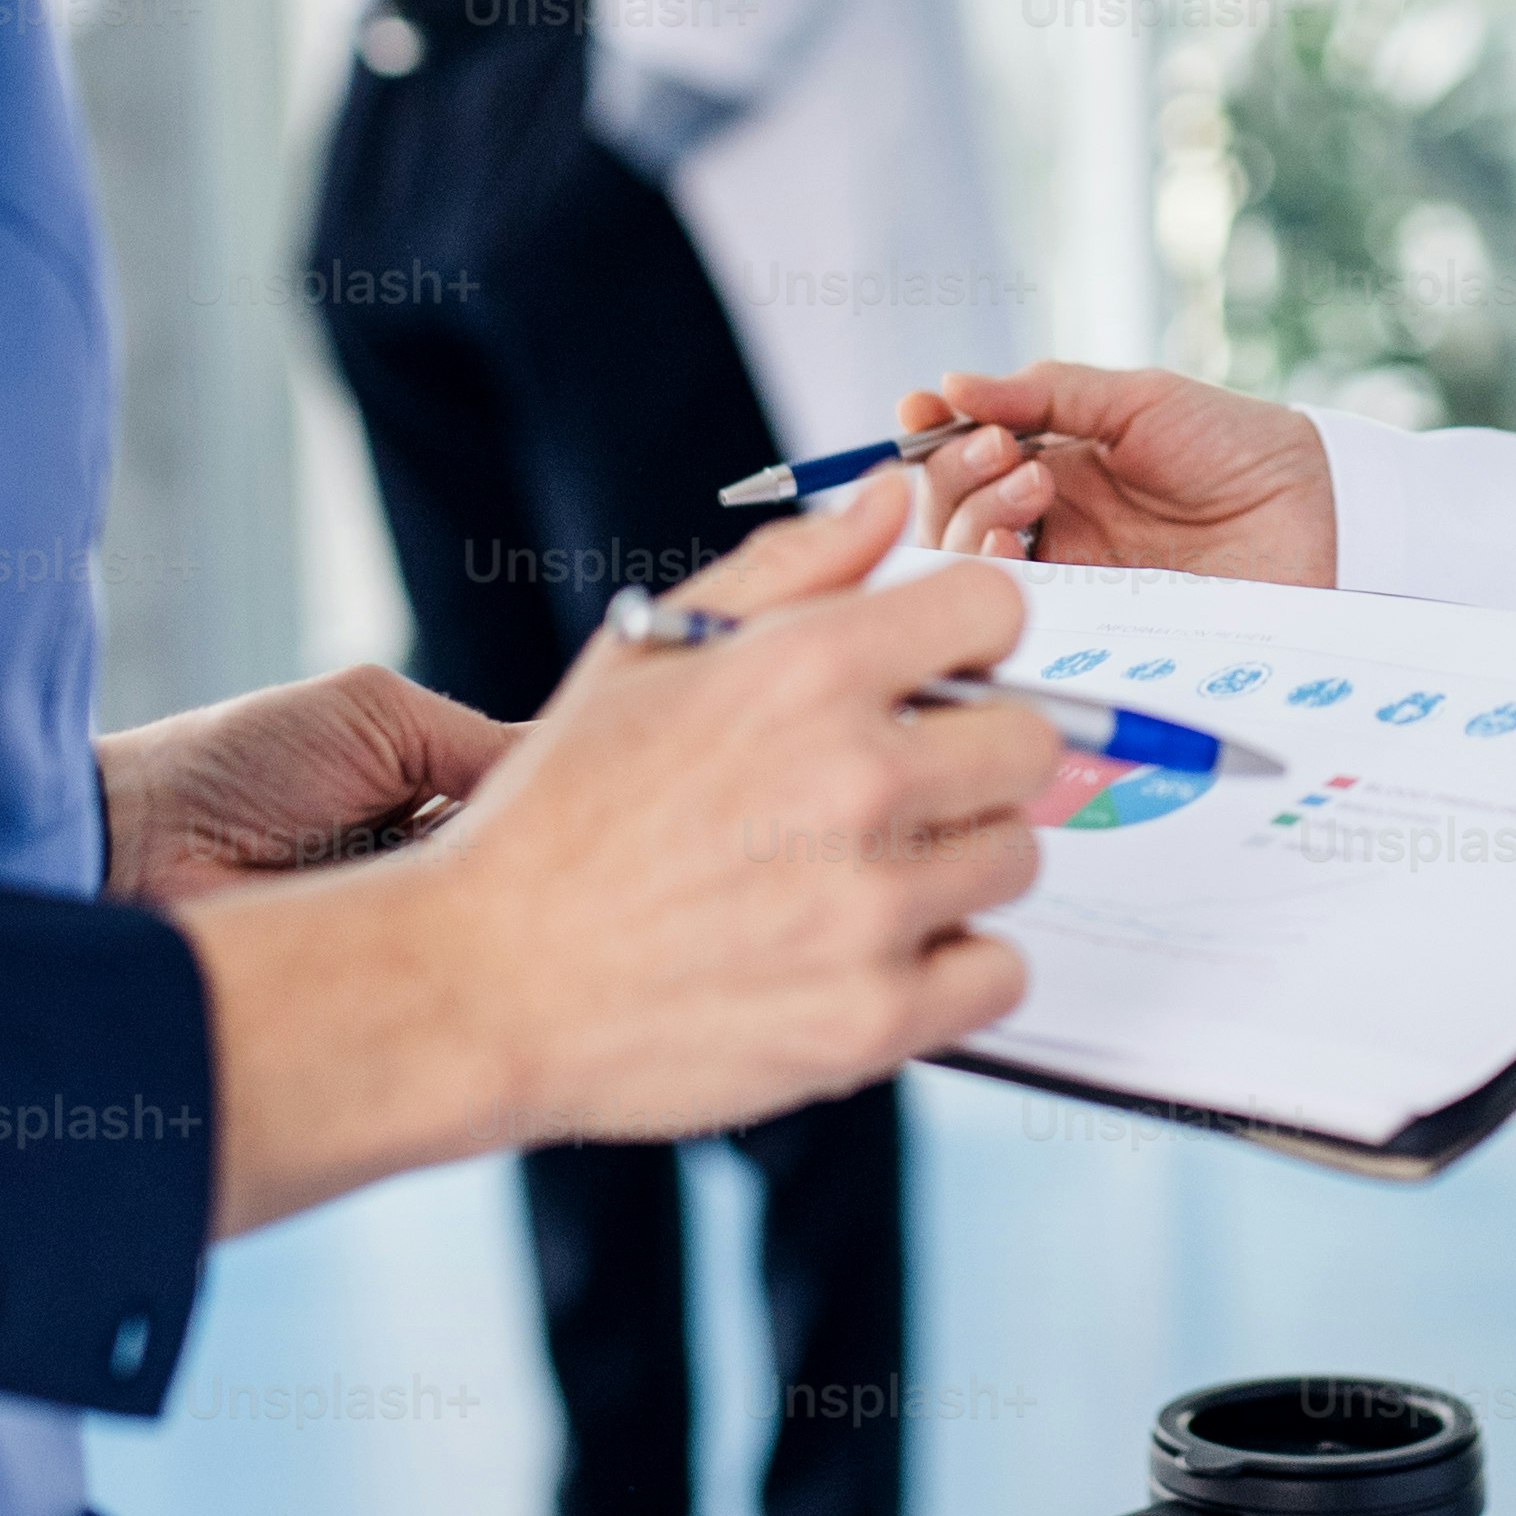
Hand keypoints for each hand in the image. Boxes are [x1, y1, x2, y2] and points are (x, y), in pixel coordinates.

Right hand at [173, 474, 1057, 1228]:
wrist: (483, 982)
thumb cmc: (561, 813)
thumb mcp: (650, 653)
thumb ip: (790, 567)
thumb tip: (891, 495)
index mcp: (804, 671)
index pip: (996, 610)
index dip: (967, 641)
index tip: (933, 679)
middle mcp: (854, 778)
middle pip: (1033, 743)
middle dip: (977, 756)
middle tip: (900, 788)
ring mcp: (870, 908)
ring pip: (1015, 858)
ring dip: (956, 864)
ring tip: (860, 875)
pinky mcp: (873, 1020)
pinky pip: (998, 974)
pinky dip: (950, 970)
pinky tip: (872, 953)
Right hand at [907, 363, 1335, 583]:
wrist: (1319, 511)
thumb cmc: (1236, 445)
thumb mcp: (1139, 401)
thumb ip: (1048, 395)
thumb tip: (951, 387)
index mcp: (1052, 466)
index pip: (960, 462)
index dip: (933, 442)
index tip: (923, 417)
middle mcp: (1047, 527)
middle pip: (950, 516)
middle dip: (957, 476)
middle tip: (1007, 452)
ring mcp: (1068, 580)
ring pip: (971, 566)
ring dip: (972, 519)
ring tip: (1030, 486)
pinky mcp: (1092, 628)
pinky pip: (1020, 614)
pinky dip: (996, 576)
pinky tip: (1012, 543)